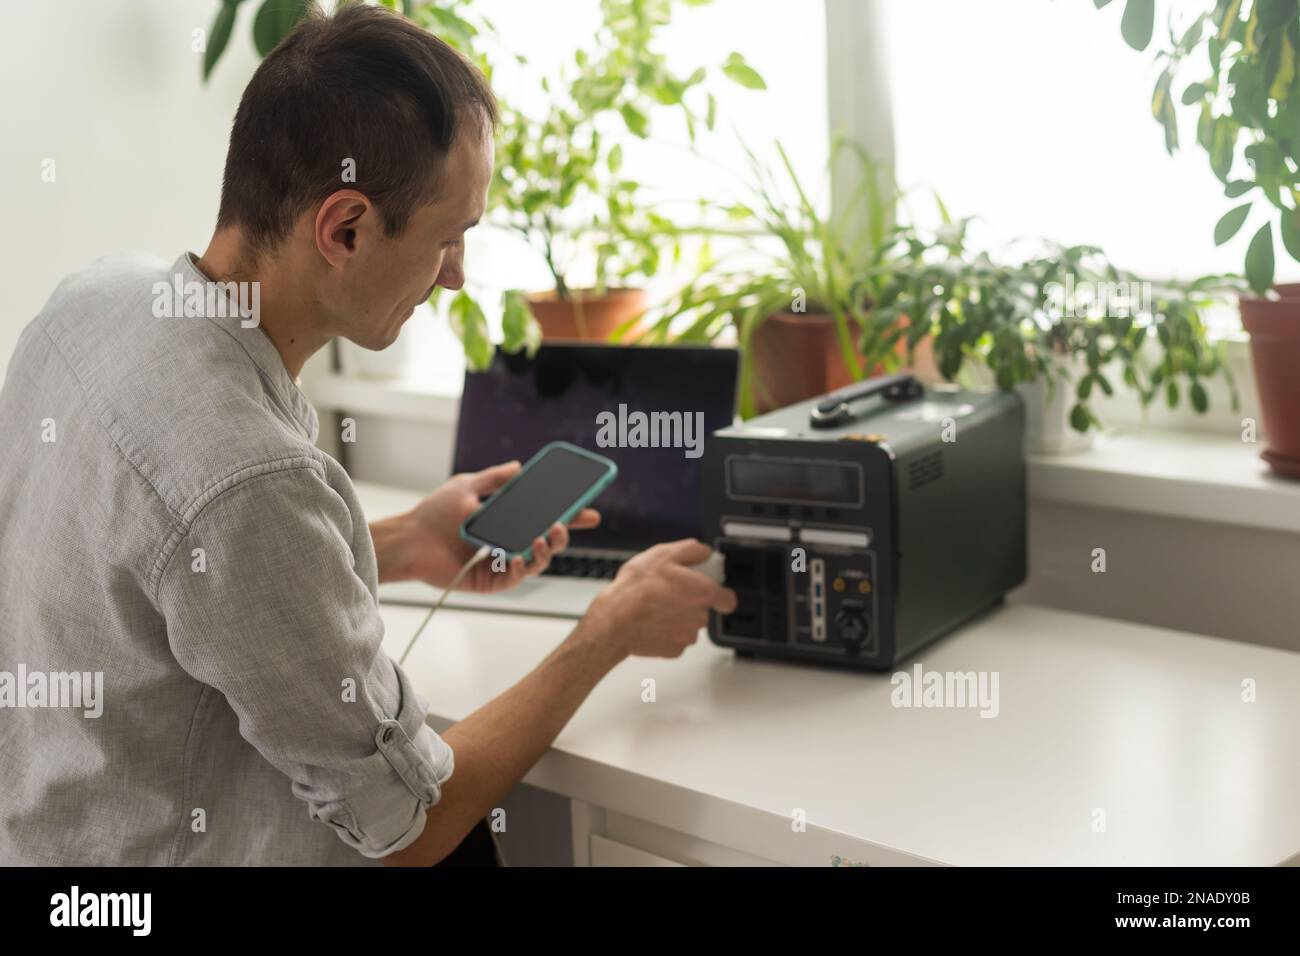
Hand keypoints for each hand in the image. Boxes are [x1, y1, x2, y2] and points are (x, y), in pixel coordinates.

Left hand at [377, 461, 599, 591]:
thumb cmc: (434, 514)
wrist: (411, 539)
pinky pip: (514, 578)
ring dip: (546, 550)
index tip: (588, 509)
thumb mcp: (468, 486)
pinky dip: (520, 568)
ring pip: (536, 561)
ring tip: (545, 537)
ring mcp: (501, 563)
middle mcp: (508, 543)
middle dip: (563, 534)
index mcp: (506, 521)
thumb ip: (495, 479)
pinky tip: (516, 558)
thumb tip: (520, 466)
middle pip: (547, 541)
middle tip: (565, 524)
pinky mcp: (490, 581)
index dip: (568, 515)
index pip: (545, 518)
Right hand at [582, 539, 737, 659]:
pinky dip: (665, 631)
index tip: (708, 587)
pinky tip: (651, 621)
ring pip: (688, 624)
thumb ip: (691, 550)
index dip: (720, 593)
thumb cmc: (637, 589)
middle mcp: (700, 616)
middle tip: (670, 591)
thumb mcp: (663, 553)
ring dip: (677, 616)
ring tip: (656, 605)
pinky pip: (675, 638)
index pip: (728, 599)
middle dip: (690, 602)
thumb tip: (703, 552)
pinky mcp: (673, 650)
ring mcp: (687, 635)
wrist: (615, 622)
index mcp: (703, 592)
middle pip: (704, 609)